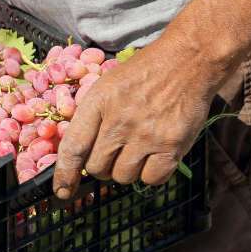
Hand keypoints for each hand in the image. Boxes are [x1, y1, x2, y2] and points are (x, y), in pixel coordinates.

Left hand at [53, 37, 212, 196]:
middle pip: (96, 168)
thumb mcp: (107, 85)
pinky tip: (154, 156)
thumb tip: (79, 154)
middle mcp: (119, 121)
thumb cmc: (144, 73)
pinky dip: (151, 174)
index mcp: (98, 103)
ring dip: (126, 170)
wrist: (188, 60)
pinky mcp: (171, 146)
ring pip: (122, 177)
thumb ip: (91, 117)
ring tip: (136, 149)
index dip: (64, 174)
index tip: (62, 191)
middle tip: (114, 152)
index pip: (73, 147)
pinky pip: (151, 179)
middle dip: (101, 167)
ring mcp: (146, 135)